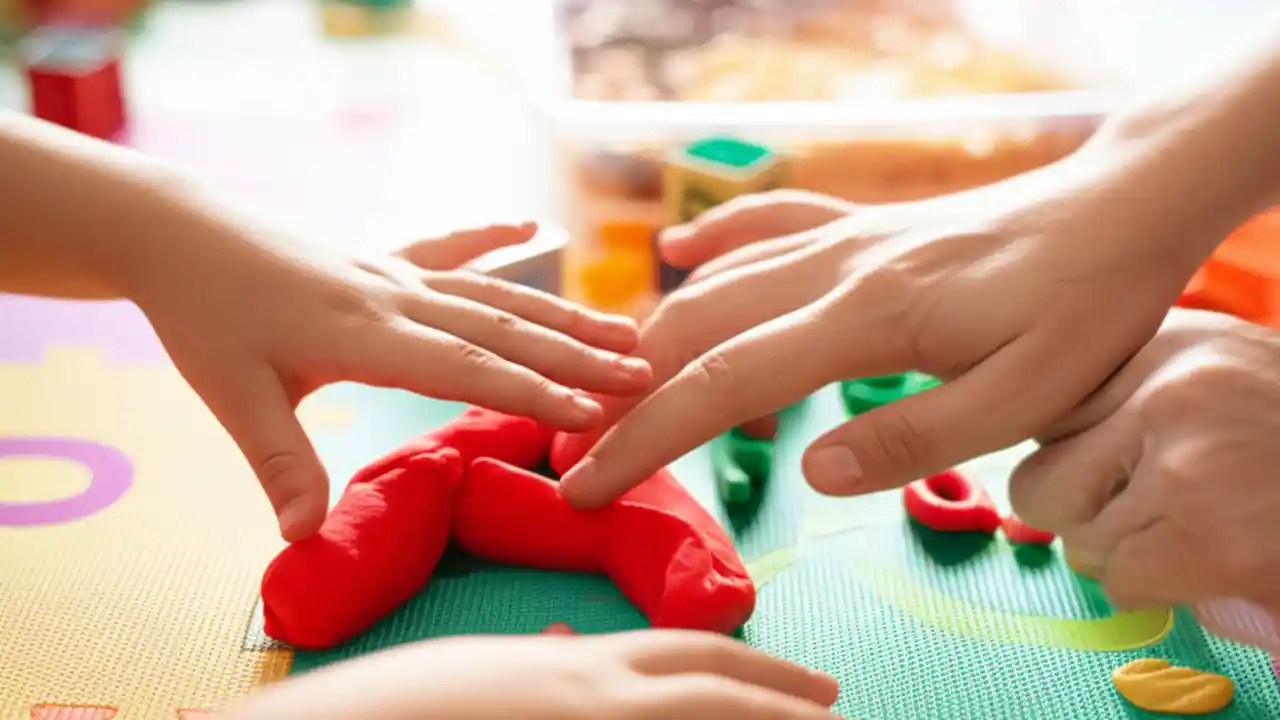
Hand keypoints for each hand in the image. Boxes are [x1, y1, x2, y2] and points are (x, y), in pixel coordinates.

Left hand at [135, 221, 648, 539]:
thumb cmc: (205, 320)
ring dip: (560, 312)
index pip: (470, 369)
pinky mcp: (383, 257)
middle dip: (578, 355)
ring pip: (494, 292)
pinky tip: (530, 228)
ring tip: (621, 328)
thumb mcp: (235, 396)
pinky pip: (449, 245)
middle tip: (644, 374)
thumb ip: (279, 462)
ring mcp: (396, 272)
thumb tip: (303, 537)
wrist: (180, 236)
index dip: (536, 393)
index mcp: (369, 335)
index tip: (596, 414)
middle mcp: (399, 298)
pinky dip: (491, 236)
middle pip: (504, 329)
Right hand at [228, 630, 840, 719]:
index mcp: (574, 668)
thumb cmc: (402, 705)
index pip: (687, 655)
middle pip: (713, 686)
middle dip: (781, 696)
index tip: (798, 683)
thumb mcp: (479, 676)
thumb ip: (536, 669)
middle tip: (836, 703)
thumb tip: (565, 650)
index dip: (752, 668)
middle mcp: (593, 695)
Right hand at [559, 138, 1247, 507]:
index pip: (721, 384)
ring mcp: (843, 239)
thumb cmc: (1085, 309)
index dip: (644, 438)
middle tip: (580, 450)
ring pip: (718, 282)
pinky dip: (714, 246)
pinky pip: (766, 226)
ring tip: (614, 389)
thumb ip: (914, 438)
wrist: (1119, 209)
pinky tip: (678, 257)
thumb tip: (811, 470)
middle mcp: (834, 268)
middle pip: (694, 330)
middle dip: (624, 394)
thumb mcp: (1024, 396)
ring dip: (654, 337)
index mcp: (865, 318)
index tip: (587, 482)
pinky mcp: (859, 228)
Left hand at [1009, 309, 1279, 613]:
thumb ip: (1134, 386)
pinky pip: (1121, 578)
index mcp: (1171, 343)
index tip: (1107, 462)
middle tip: (1140, 510)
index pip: (1047, 412)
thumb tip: (1039, 429)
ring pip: (1078, 539)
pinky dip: (1154, 585)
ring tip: (1189, 527)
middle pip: (1039, 482)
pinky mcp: (1211, 540)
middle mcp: (1171, 393)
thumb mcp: (1221, 365)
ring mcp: (1189, 467)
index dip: (1071, 450)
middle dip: (1078, 511)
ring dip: (1122, 550)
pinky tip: (1207, 559)